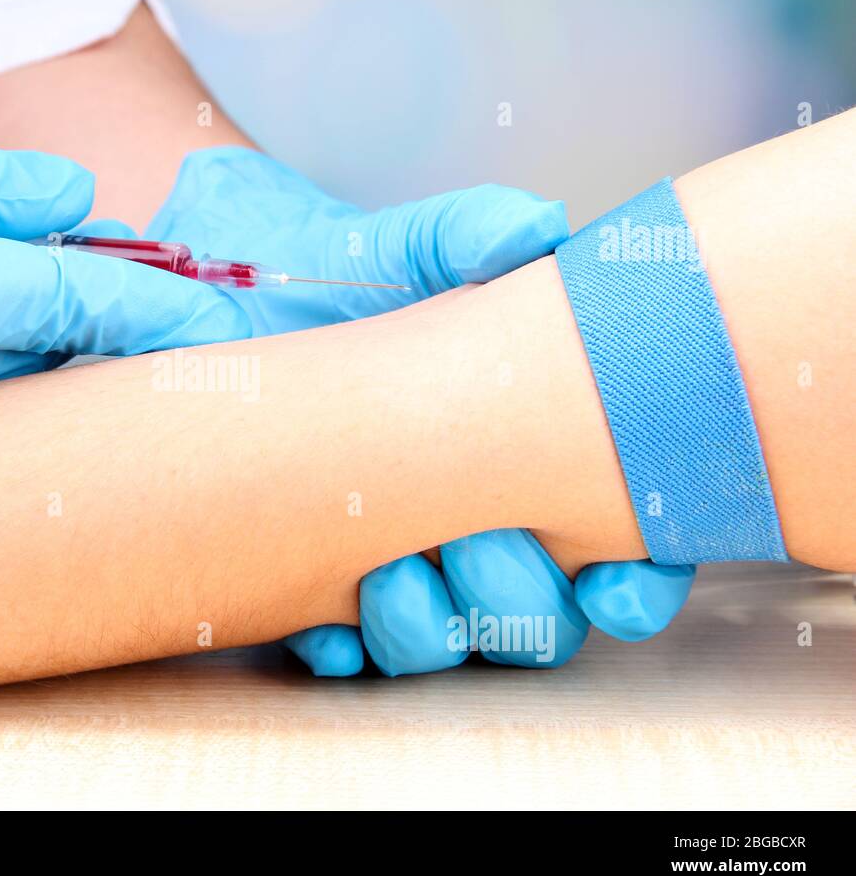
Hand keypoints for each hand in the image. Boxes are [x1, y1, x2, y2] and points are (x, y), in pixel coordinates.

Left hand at [144, 146, 694, 674]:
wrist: (238, 288)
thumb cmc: (347, 270)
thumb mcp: (409, 246)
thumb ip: (475, 234)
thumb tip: (539, 230)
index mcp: (526, 453)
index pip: (617, 541)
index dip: (637, 580)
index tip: (615, 585)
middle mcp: (473, 517)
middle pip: (536, 614)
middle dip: (520, 605)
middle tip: (475, 551)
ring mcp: (397, 553)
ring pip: (443, 640)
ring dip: (429, 629)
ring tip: (390, 579)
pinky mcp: (315, 574)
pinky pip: (343, 645)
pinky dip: (341, 644)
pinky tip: (327, 624)